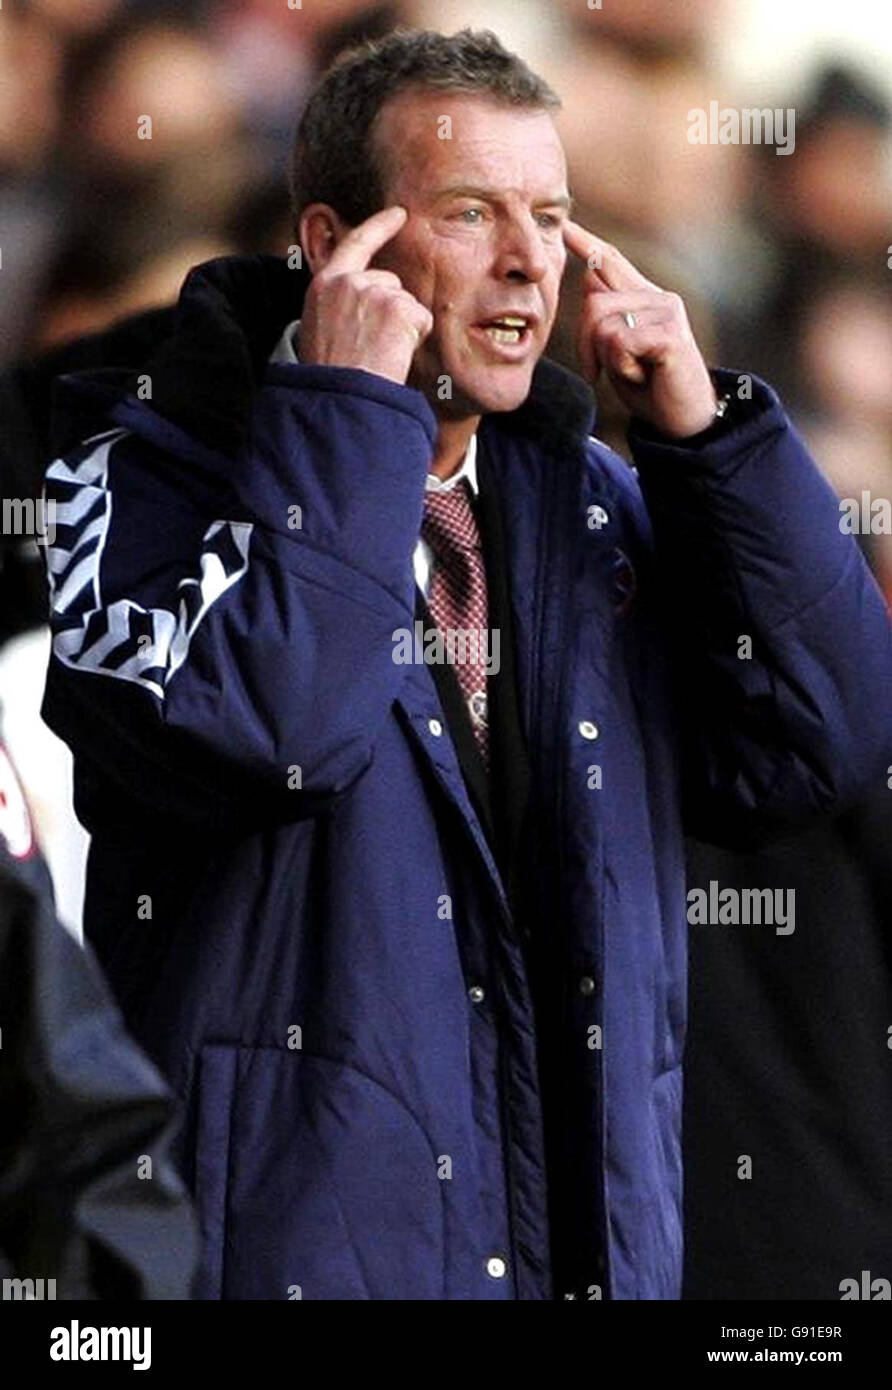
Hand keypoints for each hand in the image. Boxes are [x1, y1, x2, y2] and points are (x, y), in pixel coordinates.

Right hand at [298, 206, 433, 385]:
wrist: (339, 397)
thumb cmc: (330, 375)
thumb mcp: (319, 329)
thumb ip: (339, 304)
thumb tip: (365, 300)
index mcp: (324, 285)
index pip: (355, 244)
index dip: (379, 226)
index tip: (399, 213)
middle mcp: (349, 281)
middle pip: (391, 283)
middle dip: (393, 310)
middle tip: (372, 347)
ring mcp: (375, 292)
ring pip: (408, 304)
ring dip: (403, 329)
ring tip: (379, 354)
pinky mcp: (400, 308)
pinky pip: (422, 319)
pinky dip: (415, 339)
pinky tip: (393, 354)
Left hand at [563, 220, 718, 437]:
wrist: (683, 419)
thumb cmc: (650, 385)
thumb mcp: (618, 349)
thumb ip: (605, 315)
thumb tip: (587, 276)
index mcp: (644, 299)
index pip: (612, 263)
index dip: (588, 244)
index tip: (565, 226)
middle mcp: (658, 297)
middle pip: (593, 301)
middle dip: (585, 343)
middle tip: (596, 371)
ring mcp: (666, 312)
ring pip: (603, 323)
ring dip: (606, 358)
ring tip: (632, 370)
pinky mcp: (670, 333)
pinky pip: (620, 342)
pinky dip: (621, 366)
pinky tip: (643, 374)